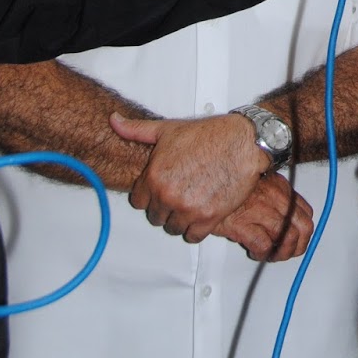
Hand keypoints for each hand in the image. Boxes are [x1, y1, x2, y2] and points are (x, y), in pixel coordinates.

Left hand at [110, 112, 267, 240]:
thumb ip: (136, 130)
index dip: (150, 194)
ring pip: (173, 228)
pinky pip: (193, 236)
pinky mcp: (208, 218)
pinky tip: (202, 210)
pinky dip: (196, 227)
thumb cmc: (209, 134)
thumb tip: (113, 121)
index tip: (162, 187)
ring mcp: (188, 209)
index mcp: (154, 176)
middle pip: (155, 217)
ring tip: (191, 201)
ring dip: (180, 218)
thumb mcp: (168, 129)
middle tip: (180, 192)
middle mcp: (168, 195)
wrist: (243, 141)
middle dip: (165, 206)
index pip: (138, 202)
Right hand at [213, 174, 313, 261]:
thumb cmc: (231, 182)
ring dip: (281, 253)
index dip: (304, 231)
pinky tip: (255, 253)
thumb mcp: (259, 181)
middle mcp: (275, 198)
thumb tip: (283, 214)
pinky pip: (263, 245)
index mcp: (281, 188)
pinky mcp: (242, 223)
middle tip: (287, 253)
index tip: (297, 239)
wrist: (207, 178)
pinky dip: (263, 254)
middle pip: (304, 227)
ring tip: (271, 255)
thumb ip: (274, 195)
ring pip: (287, 238)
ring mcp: (260, 210)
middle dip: (298, 246)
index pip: (307, 212)